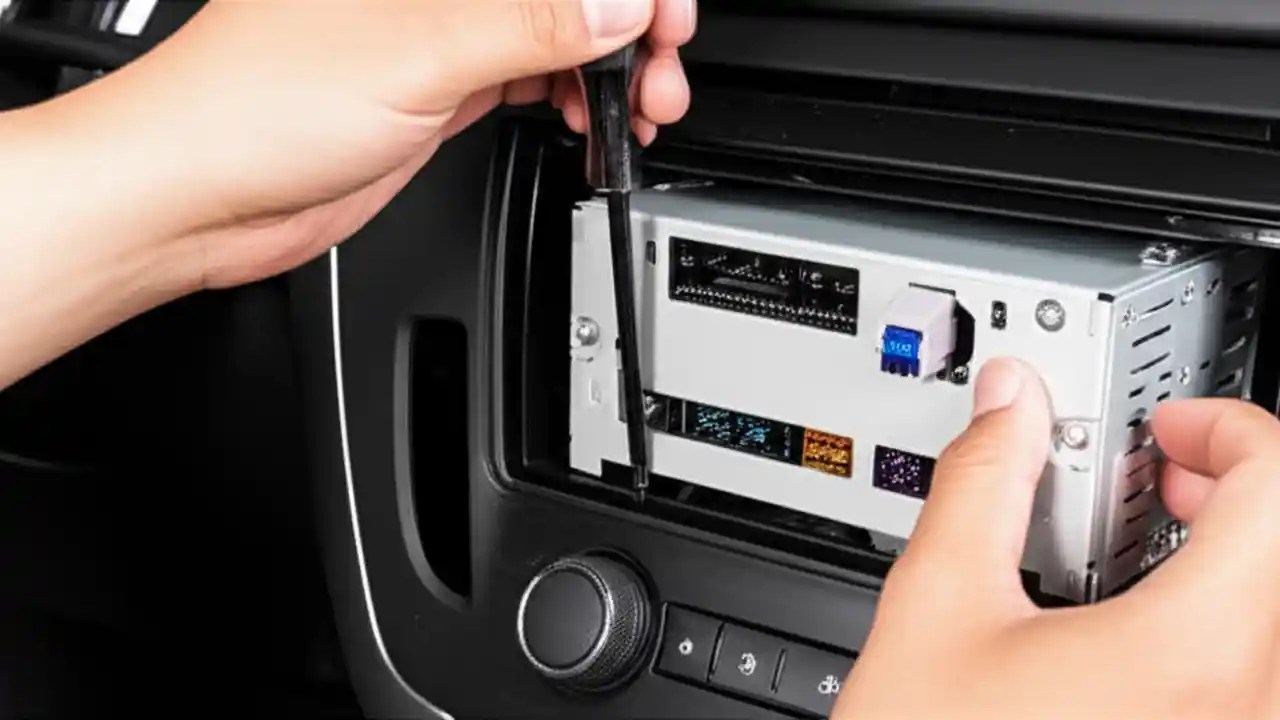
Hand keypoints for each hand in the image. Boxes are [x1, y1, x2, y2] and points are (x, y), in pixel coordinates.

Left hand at [38, 0, 695, 288]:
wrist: (200, 196)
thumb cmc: (254, 105)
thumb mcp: (417, 55)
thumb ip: (529, 26)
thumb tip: (618, 4)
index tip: (663, 15)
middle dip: (627, 24)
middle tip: (663, 65)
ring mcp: (437, 36)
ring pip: (552, 34)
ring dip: (607, 68)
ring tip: (640, 104)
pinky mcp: (436, 90)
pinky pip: (528, 79)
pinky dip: (570, 99)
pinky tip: (592, 119)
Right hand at [832, 358, 1279, 718]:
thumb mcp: (938, 606)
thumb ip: (981, 482)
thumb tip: (1007, 404)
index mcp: (1199, 651)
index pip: (1279, 482)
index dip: (1228, 427)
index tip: (1168, 433)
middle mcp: (1251, 703)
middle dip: (1237, 489)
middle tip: (1163, 482)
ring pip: (1276, 618)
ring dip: (1236, 562)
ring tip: (1148, 563)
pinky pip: (1257, 673)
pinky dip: (1227, 629)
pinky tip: (1141, 641)